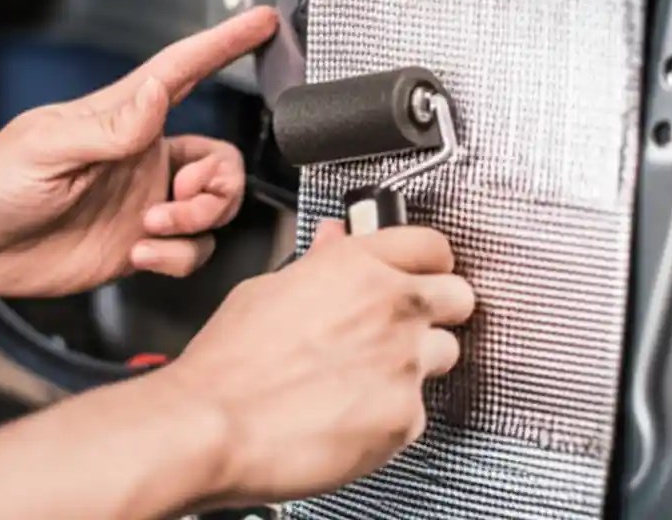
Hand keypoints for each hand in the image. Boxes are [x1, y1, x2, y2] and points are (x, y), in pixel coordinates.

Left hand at [0, 7, 278, 295]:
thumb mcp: (46, 147)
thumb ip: (110, 126)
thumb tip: (161, 91)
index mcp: (122, 119)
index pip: (184, 71)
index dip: (225, 44)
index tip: (264, 21)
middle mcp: (143, 157)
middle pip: (222, 160)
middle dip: (219, 186)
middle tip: (178, 201)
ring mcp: (145, 200)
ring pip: (215, 207)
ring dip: (197, 222)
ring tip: (152, 229)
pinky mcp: (142, 242)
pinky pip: (192, 250)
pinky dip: (178, 257)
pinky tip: (141, 255)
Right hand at [164, 222, 474, 506]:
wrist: (213, 428)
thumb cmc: (228, 364)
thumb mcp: (267, 289)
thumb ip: (319, 263)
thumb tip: (335, 243)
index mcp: (357, 266)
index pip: (433, 244)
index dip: (428, 261)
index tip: (422, 272)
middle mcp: (391, 307)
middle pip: (459, 296)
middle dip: (437, 309)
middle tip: (404, 325)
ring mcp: (405, 363)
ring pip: (444, 354)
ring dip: (416, 362)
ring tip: (366, 377)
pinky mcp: (406, 418)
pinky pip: (418, 410)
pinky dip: (393, 414)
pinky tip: (352, 414)